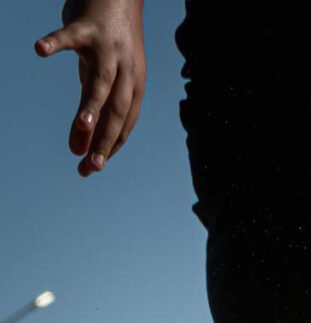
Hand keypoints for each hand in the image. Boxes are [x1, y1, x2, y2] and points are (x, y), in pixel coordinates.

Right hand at [35, 0, 146, 177]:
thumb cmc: (108, 46)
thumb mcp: (103, 81)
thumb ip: (92, 113)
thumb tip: (78, 149)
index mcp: (134, 87)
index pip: (124, 124)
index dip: (108, 147)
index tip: (90, 170)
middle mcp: (127, 71)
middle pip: (117, 109)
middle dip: (104, 139)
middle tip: (91, 166)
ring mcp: (108, 49)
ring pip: (101, 81)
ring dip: (91, 104)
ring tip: (81, 126)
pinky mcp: (87, 27)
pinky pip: (69, 36)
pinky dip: (55, 42)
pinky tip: (39, 50)